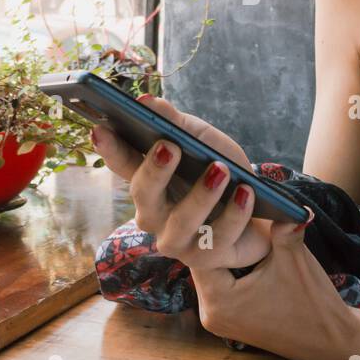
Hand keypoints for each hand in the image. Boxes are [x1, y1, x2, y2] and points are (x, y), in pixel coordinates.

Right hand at [89, 95, 271, 269]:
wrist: (258, 211)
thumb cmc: (218, 170)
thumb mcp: (201, 140)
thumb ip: (174, 122)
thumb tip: (145, 100)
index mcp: (147, 180)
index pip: (121, 162)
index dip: (108, 147)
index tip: (101, 128)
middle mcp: (152, 213)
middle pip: (143, 194)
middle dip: (155, 170)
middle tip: (169, 146)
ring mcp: (176, 239)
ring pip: (181, 220)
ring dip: (201, 195)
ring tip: (220, 169)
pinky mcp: (205, 259)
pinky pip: (219, 236)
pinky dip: (235, 212)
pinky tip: (245, 192)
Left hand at [190, 209, 359, 359]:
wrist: (333, 341)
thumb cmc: (314, 304)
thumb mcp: (295, 259)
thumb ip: (281, 225)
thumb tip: (274, 194)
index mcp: (219, 303)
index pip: (202, 251)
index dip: (215, 223)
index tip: (225, 198)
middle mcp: (211, 314)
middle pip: (203, 260)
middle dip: (219, 233)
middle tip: (227, 201)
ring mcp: (219, 319)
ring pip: (213, 269)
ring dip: (226, 247)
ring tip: (234, 217)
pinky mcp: (231, 318)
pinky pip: (222, 281)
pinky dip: (233, 262)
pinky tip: (245, 241)